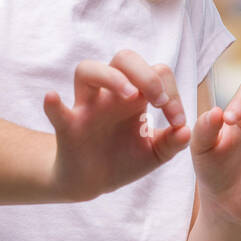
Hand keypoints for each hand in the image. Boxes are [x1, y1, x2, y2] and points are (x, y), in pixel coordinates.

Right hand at [42, 49, 189, 200]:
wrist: (93, 182)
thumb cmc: (124, 159)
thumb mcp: (155, 154)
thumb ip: (172, 143)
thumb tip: (186, 131)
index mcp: (136, 95)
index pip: (157, 72)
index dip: (171, 91)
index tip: (177, 120)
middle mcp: (111, 94)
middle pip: (123, 58)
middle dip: (145, 73)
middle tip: (158, 100)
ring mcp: (87, 106)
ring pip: (88, 70)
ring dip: (111, 77)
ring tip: (130, 95)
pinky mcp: (68, 127)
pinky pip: (58, 111)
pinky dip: (54, 105)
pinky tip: (53, 98)